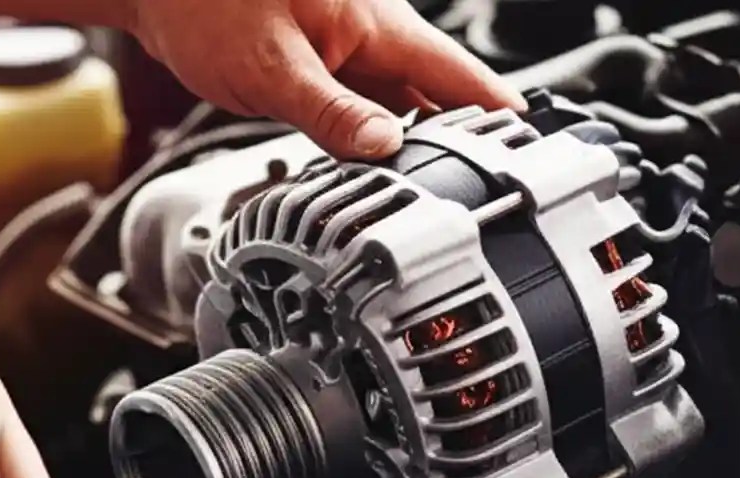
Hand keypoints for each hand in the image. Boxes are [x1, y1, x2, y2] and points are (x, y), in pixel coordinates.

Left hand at [129, 0, 524, 157]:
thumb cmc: (204, 4)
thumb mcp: (273, 69)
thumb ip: (333, 114)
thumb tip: (387, 149)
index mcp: (377, 24)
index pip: (460, 73)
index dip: (499, 112)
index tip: (535, 149)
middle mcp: (370, 37)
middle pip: (435, 97)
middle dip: (458, 142)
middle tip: (483, 194)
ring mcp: (345, 55)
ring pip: (397, 109)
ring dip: (410, 147)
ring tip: (432, 196)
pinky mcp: (319, 71)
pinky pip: (361, 111)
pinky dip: (370, 142)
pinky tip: (371, 173)